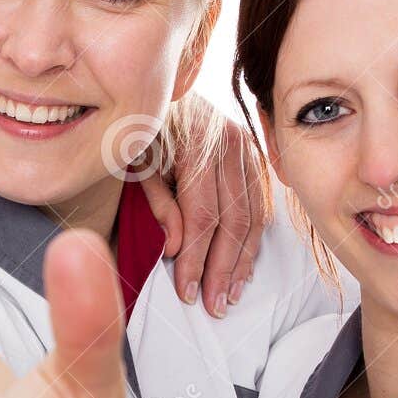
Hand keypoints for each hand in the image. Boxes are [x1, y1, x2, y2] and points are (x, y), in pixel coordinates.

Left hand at [137, 94, 265, 316]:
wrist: (163, 91)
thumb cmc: (142, 129)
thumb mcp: (136, 160)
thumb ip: (156, 201)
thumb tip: (176, 246)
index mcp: (197, 143)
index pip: (202, 215)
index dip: (196, 258)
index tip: (188, 292)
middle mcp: (230, 143)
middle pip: (233, 220)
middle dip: (222, 269)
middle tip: (214, 306)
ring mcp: (248, 148)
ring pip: (253, 216)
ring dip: (242, 261)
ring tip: (230, 295)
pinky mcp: (255, 156)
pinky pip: (262, 204)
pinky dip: (254, 239)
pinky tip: (244, 266)